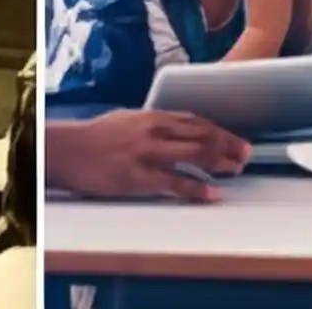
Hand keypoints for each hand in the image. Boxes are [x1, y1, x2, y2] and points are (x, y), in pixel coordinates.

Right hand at [48, 110, 251, 201]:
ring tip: (235, 170)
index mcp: (150, 116)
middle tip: (245, 154)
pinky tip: (212, 194)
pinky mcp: (139, 177)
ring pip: (195, 154)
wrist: (66, 150)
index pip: (195, 121)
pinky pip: (176, 183)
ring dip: (220, 162)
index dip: (219, 130)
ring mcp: (147, 153)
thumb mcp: (126, 121)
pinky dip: (198, 189)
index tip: (236, 139)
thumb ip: (151, 125)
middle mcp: (153, 131)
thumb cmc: (92, 138)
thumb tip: (173, 130)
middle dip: (228, 144)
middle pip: (202, 135)